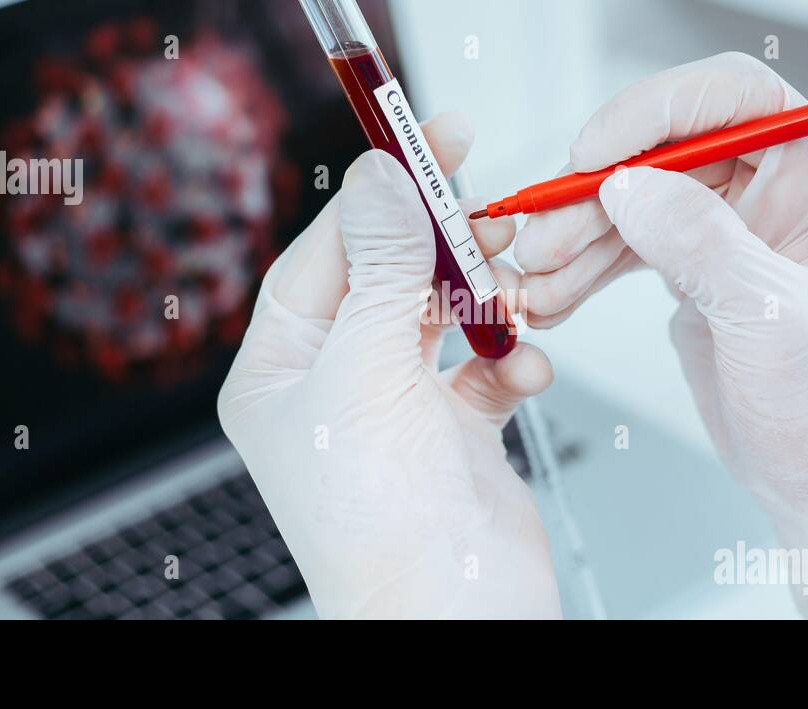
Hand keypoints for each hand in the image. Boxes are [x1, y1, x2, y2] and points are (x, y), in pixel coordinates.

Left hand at [218, 114, 560, 618]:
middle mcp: (336, 383)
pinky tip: (524, 366)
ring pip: (442, 315)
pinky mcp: (455, 430)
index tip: (424, 146)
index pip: (326, 254)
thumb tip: (381, 181)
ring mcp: (397, 407)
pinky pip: (484, 365)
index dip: (377, 196)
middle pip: (388, 277)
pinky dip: (511, 356)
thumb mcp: (369, 375)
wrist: (458, 617)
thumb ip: (381, 271)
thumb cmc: (384, 527)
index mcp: (283, 371)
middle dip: (441, 247)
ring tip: (514, 292)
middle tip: (487, 209)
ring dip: (484, 301)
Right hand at [519, 53, 807, 617]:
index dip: (657, 110)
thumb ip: (701, 245)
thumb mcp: (768, 324)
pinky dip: (586, 265)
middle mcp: (782, 190)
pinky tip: (554, 296)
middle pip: (671, 146)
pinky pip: (631, 240)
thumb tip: (628, 185)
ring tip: (537, 279)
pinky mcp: (701, 262)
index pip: (739, 97)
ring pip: (640, 194)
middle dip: (597, 189)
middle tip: (544, 237)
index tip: (594, 154)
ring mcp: (737, 225)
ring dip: (579, 232)